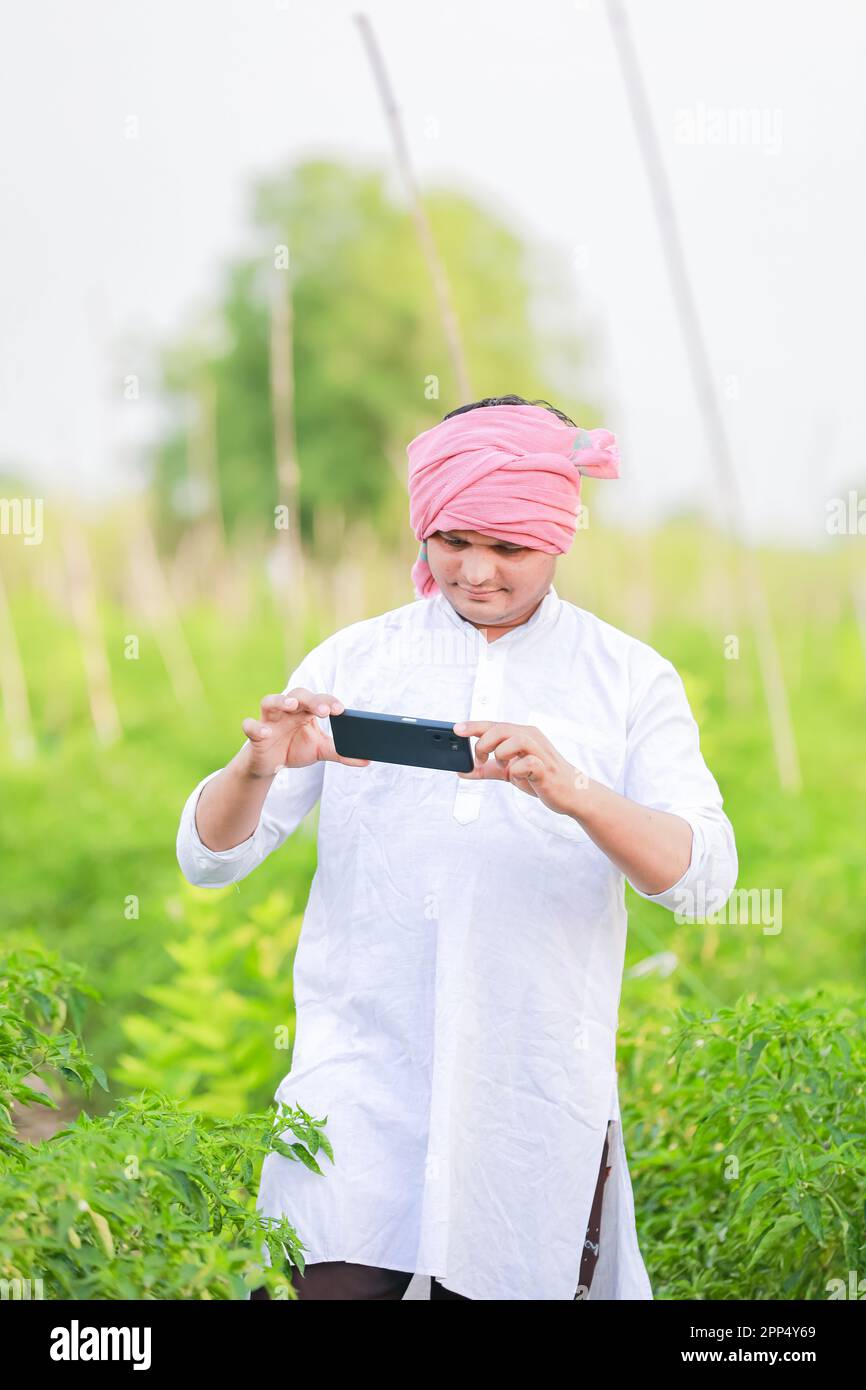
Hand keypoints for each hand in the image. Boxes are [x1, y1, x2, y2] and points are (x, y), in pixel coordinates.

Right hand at [241, 689, 370, 777]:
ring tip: (292, 705)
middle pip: (297, 695)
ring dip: (281, 701)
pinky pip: (250, 725)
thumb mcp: (320, 751)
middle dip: (312, 700)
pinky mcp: (255, 734)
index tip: (341, 709)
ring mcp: (269, 720)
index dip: (329, 701)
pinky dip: (255, 727)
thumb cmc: (295, 749)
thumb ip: (341, 753)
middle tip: (325, 710)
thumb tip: (367, 761)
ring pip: (270, 701)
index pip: (319, 699)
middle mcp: (287, 710)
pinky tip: (264, 732)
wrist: (270, 765)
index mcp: (305, 711)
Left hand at [453, 720, 588, 816]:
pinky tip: (517, 775)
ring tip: (502, 766)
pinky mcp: (546, 768)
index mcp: (522, 734)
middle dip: (483, 743)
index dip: (473, 725)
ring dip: (500, 754)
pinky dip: (516, 769)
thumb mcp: (509, 771)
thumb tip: (462, 770)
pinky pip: (527, 762)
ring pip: (514, 740)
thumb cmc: (540, 777)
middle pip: (501, 728)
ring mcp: (540, 752)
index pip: (494, 724)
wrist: (570, 793)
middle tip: (479, 759)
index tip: (455, 730)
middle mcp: (531, 737)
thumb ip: (487, 769)